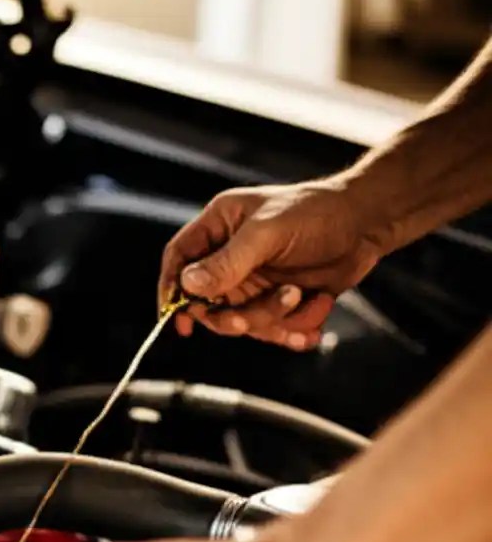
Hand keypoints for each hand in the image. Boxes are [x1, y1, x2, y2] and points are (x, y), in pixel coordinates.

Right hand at [159, 178, 391, 350]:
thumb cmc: (318, 212)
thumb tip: (188, 286)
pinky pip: (272, 329)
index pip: (180, 259)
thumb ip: (228, 261)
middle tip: (255, 317)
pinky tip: (314, 318)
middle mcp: (231, 255)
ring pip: (243, 320)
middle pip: (210, 302)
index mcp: (220, 227)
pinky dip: (294, 329)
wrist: (369, 223)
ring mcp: (255, 280)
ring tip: (303, 297)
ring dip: (274, 319)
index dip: (172, 290)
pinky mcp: (279, 299)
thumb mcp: (268, 233)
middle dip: (235, 316)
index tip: (176, 320)